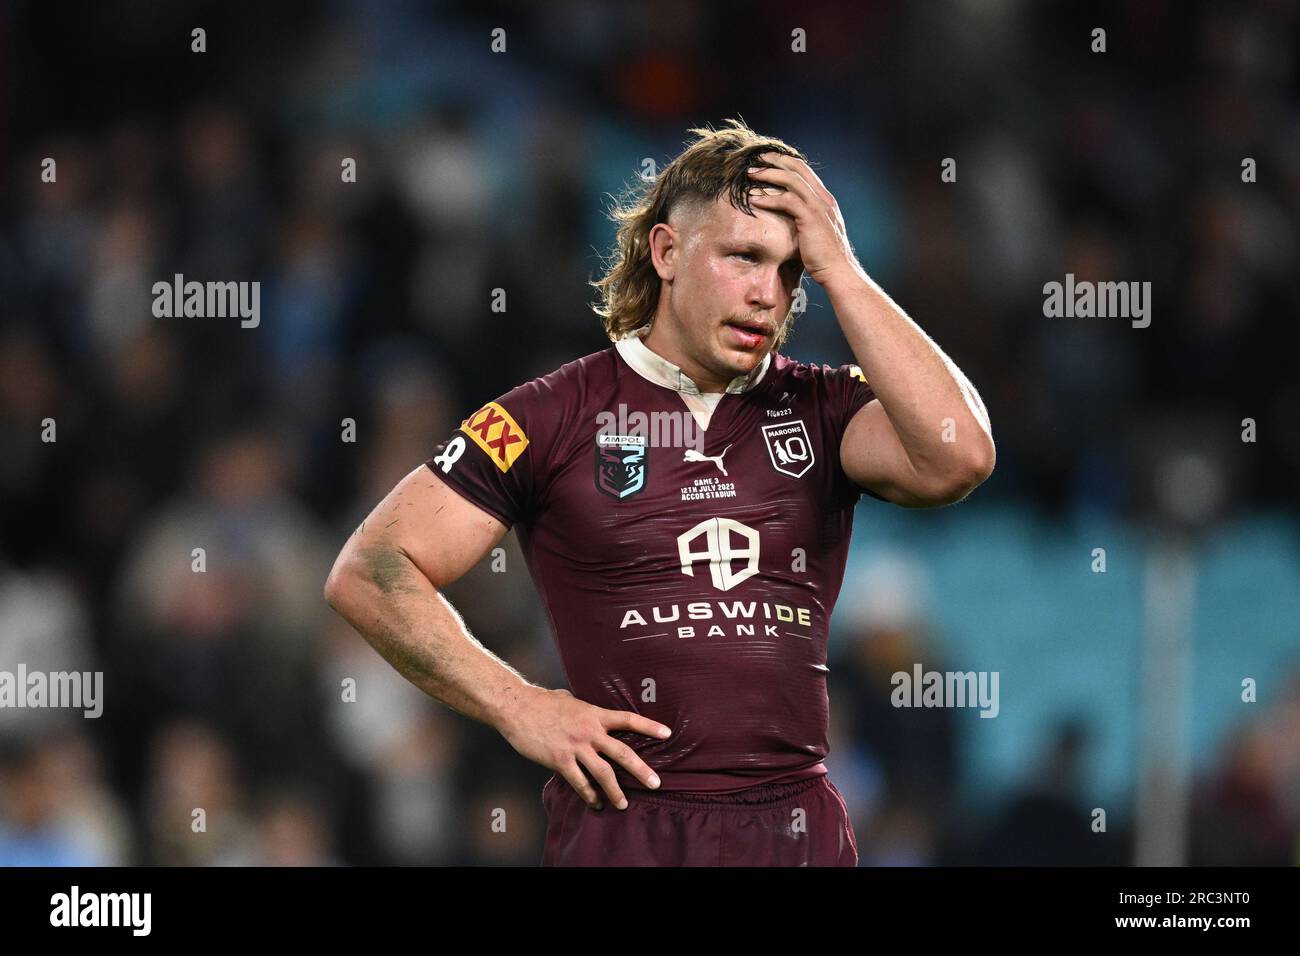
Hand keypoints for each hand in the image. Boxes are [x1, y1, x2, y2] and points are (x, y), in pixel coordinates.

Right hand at [497, 686, 670, 809]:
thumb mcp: (568, 700)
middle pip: (623, 753)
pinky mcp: (560, 760)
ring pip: (603, 773)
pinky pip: (579, 782)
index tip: (667, 733)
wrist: (517, 707)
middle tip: (656, 783)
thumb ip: (580, 706)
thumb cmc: (541, 702)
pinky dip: (589, 795)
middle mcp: (589, 731)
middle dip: (641, 770)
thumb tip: (581, 705)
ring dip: (616, 791)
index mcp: (594, 714)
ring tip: (623, 804)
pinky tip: (595, 802)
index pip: (628, 719)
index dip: (649, 727)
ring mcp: (576, 747)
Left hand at [746, 151, 863, 288]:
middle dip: (775, 161)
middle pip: (797, 169)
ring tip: (750, 175)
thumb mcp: (816, 232)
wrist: (837, 270)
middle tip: (756, 160)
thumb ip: (806, 219)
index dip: (785, 163)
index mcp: (825, 199)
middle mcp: (823, 198)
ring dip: (768, 175)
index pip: (805, 172)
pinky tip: (755, 200)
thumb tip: (791, 218)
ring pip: (791, 180)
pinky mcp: (810, 218)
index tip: (768, 161)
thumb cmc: (824, 257)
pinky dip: (769, 198)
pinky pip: (787, 201)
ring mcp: (818, 206)